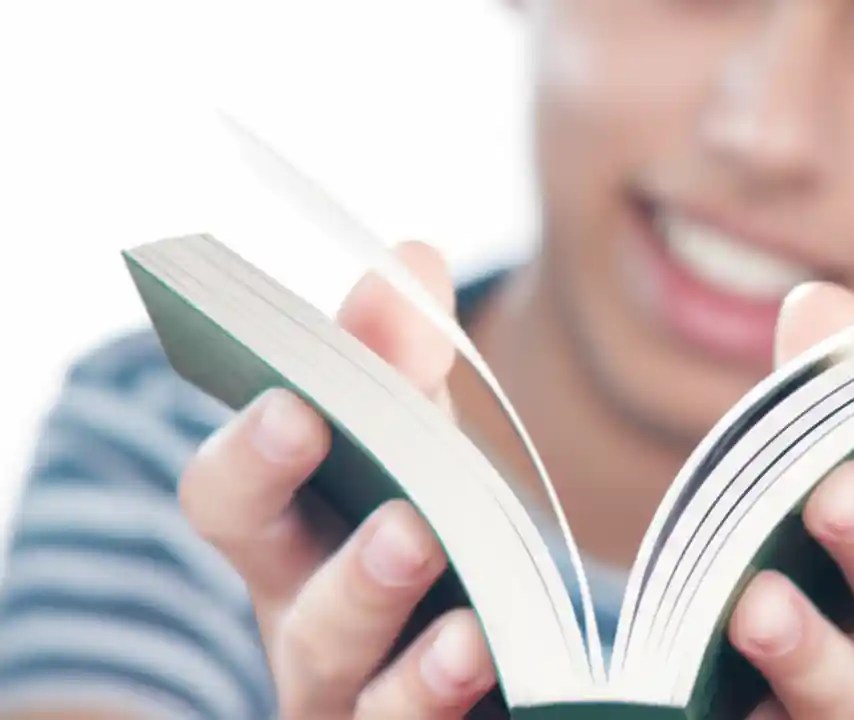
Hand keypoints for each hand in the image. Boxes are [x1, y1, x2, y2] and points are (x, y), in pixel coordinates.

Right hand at [178, 242, 499, 718]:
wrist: (470, 613)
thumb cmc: (418, 502)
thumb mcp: (414, 427)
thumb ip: (403, 353)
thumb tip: (413, 258)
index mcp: (284, 530)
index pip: (230, 496)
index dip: (254, 456)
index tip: (299, 404)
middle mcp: (301, 618)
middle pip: (295, 603)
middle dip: (344, 564)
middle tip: (403, 519)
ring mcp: (350, 693)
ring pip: (352, 677)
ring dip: (396, 635)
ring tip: (453, 596)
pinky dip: (441, 696)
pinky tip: (486, 655)